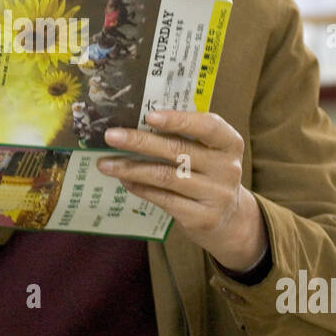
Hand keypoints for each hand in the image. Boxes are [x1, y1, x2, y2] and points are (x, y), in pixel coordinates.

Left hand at [96, 109, 268, 271]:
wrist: (229, 220)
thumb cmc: (209, 175)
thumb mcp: (209, 153)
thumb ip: (185, 137)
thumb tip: (135, 124)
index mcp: (230, 143)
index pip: (208, 126)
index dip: (179, 120)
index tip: (149, 116)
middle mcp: (227, 168)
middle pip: (178, 150)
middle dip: (140, 142)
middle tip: (111, 136)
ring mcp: (216, 195)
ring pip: (165, 176)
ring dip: (131, 168)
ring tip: (106, 163)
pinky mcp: (201, 218)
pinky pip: (164, 198)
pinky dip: (140, 188)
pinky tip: (124, 180)